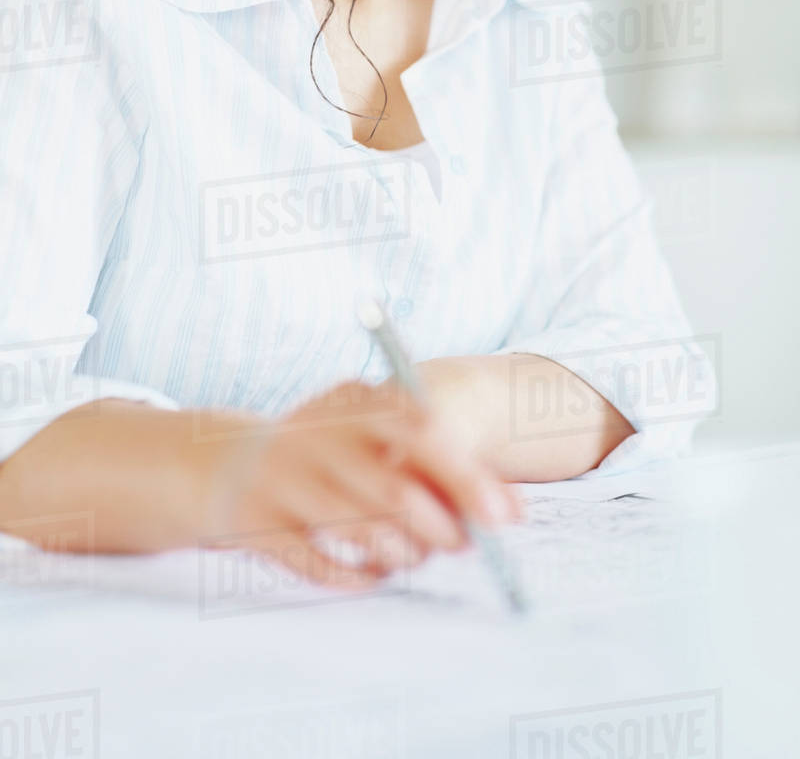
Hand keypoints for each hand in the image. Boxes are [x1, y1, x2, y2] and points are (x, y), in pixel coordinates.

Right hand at [201, 377, 521, 590]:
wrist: (226, 462)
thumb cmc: (329, 452)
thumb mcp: (372, 435)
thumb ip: (435, 463)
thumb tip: (506, 508)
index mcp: (352, 401)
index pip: (421, 430)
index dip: (468, 476)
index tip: (506, 516)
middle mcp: (315, 434)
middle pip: (394, 488)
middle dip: (442, 527)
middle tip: (464, 546)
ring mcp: (283, 479)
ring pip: (361, 531)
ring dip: (403, 553)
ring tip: (414, 555)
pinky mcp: (258, 523)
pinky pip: (321, 564)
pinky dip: (358, 575)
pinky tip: (374, 571)